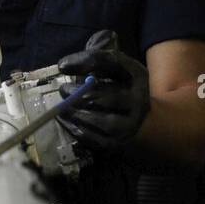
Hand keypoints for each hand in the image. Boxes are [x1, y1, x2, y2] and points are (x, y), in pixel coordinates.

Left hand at [56, 29, 149, 149]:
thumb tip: (64, 66)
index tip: (61, 66)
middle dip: (81, 95)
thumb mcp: (114, 69)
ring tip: (62, 109)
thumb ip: (93, 61)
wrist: (143, 120)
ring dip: (79, 115)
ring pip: (105, 121)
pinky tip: (65, 121)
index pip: (112, 62)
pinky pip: (98, 139)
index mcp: (136, 74)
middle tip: (63, 90)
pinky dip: (78, 130)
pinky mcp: (120, 143)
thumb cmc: (119, 87)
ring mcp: (132, 123)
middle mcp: (139, 99)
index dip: (85, 62)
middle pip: (110, 97)